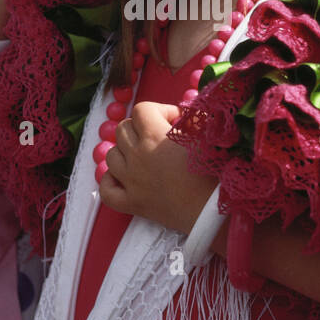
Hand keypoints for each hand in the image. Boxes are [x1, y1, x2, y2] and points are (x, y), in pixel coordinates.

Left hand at [99, 102, 217, 233]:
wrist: (213, 210)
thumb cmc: (213, 172)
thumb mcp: (204, 137)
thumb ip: (190, 121)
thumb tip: (181, 116)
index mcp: (154, 137)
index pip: (142, 110)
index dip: (158, 110)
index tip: (174, 119)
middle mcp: (137, 156)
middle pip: (122, 129)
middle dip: (140, 127)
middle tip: (158, 136)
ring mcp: (130, 181)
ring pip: (111, 155)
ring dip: (124, 151)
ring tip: (143, 156)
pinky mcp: (131, 203)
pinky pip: (106, 189)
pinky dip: (111, 180)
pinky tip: (123, 177)